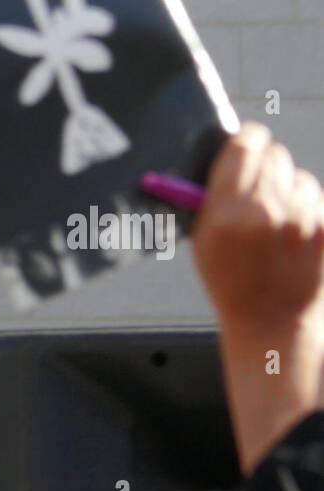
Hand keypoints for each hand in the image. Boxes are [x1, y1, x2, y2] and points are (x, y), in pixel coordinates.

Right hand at [191, 122, 323, 471]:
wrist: (272, 322)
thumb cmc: (233, 286)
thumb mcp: (204, 244)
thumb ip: (210, 199)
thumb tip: (222, 160)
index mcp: (230, 209)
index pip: (246, 142)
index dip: (245, 143)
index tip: (243, 149)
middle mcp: (270, 206)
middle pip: (274, 154)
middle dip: (265, 169)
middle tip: (256, 192)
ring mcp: (304, 215)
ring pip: (300, 177)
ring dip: (289, 191)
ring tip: (277, 223)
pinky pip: (316, 200)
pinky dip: (308, 211)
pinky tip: (294, 236)